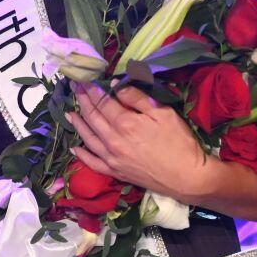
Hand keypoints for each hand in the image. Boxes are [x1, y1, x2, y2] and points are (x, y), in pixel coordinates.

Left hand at [68, 83, 213, 200]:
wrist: (187, 178)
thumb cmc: (179, 142)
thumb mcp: (163, 113)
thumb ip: (137, 97)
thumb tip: (114, 84)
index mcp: (125, 123)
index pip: (102, 102)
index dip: (92, 89)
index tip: (83, 79)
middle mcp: (113, 140)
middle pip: (92, 117)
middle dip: (82, 101)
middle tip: (74, 88)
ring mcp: (112, 158)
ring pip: (88, 138)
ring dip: (77, 123)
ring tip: (68, 112)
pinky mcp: (116, 172)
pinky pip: (93, 163)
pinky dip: (82, 155)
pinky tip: (74, 148)